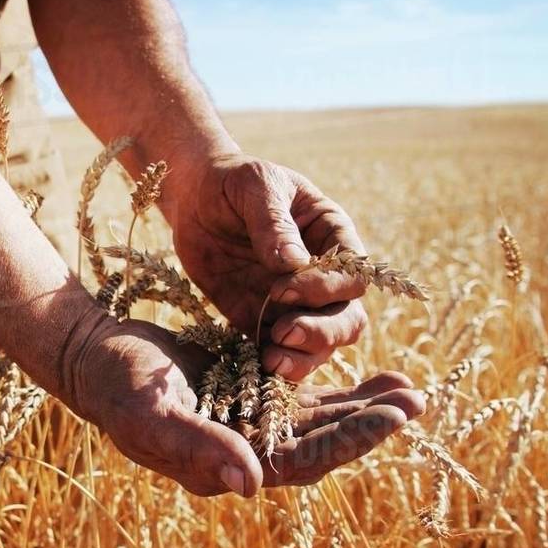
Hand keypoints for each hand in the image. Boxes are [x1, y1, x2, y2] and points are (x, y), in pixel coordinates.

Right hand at [67, 317, 424, 495]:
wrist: (95, 355)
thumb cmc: (118, 385)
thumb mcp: (152, 412)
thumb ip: (199, 447)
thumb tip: (253, 484)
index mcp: (226, 467)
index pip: (301, 463)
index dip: (348, 442)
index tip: (392, 417)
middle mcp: (244, 452)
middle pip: (320, 443)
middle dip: (369, 423)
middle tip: (418, 399)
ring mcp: (247, 422)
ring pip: (317, 419)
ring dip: (361, 404)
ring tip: (407, 386)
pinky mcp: (247, 393)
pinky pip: (301, 393)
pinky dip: (334, 383)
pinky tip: (367, 369)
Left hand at [168, 154, 369, 380]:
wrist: (196, 196)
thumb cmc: (235, 182)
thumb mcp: (256, 186)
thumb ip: (273, 223)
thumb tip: (293, 264)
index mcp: (333, 237)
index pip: (351, 276)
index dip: (324, 288)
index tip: (283, 285)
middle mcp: (322, 277)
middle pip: (347, 319)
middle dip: (321, 332)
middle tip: (282, 332)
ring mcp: (294, 303)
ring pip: (320, 345)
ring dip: (302, 358)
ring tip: (270, 358)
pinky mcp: (259, 320)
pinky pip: (277, 352)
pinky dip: (270, 365)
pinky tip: (253, 366)